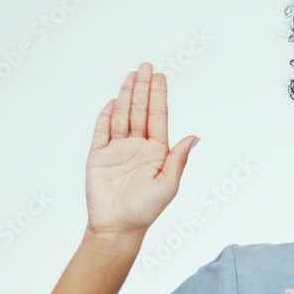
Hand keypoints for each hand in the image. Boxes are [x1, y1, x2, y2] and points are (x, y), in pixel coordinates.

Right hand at [85, 62, 198, 236]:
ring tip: (131, 76)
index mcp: (157, 152)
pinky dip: (106, 116)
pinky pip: (101, 132)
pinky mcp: (98, 157)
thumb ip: (178, 159)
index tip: (160, 77)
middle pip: (140, 111)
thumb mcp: (168, 185)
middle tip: (145, 66)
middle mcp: (138, 147)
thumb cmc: (146, 210)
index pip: (158, 117)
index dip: (158, 96)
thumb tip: (195, 137)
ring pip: (122, 117)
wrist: (117, 227)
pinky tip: (112, 101)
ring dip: (126, 96)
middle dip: (143, 88)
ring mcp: (117, 150)